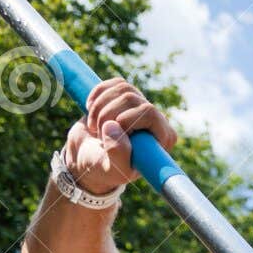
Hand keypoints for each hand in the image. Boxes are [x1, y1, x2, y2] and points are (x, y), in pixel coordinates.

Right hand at [61, 77, 176, 194]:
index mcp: (163, 139)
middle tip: (99, 135)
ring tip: (95, 127)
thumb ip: (118, 155)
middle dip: (107, 114)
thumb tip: (113, 126)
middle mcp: (157, 120)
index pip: (150, 113)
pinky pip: (115, 83)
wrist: (88, 158)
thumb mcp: (112, 170)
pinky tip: (90, 109)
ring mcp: (142, 106)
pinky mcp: (127, 97)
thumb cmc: (105, 169)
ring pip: (123, 88)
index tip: (110, 136)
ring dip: (99, 107)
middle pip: (132, 98)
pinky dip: (97, 94)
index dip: (125, 120)